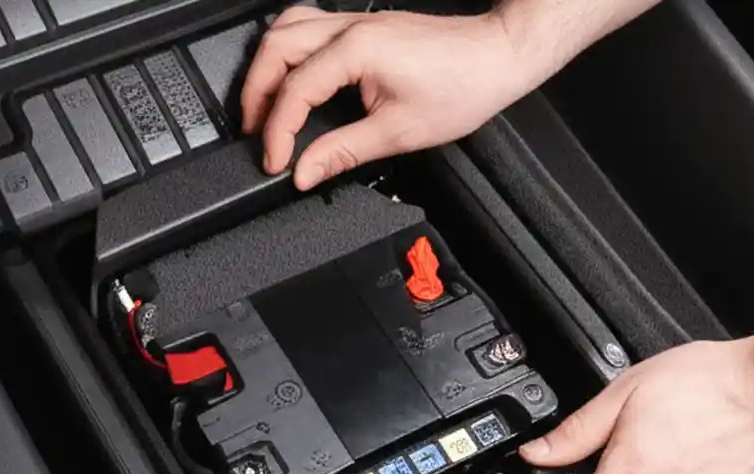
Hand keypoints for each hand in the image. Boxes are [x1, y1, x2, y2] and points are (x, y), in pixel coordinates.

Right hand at [240, 6, 535, 189]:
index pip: (295, 90)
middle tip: (256, 134)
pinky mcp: (363, 25)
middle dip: (256, 94)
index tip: (274, 160)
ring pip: (286, 28)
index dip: (277, 131)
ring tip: (265, 106)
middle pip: (275, 48)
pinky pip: (308, 25)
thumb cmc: (462, 88)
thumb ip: (342, 152)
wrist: (496, 57)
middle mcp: (349, 27)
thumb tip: (305, 171)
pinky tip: (291, 77)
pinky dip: (288, 51)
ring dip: (267, 67)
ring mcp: (355, 21)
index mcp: (356, 50)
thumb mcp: (398, 133)